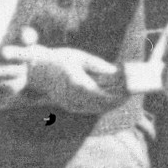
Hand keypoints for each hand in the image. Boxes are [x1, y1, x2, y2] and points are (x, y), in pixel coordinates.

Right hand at [0, 28, 125, 112]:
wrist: (36, 69)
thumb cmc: (58, 59)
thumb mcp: (80, 58)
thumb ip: (99, 66)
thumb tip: (117, 72)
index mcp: (77, 83)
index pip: (103, 95)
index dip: (118, 95)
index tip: (129, 90)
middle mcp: (74, 97)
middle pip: (102, 105)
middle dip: (118, 101)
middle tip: (131, 93)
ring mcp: (70, 104)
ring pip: (96, 109)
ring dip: (112, 104)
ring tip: (124, 96)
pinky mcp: (69, 106)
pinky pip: (89, 109)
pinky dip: (102, 106)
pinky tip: (111, 100)